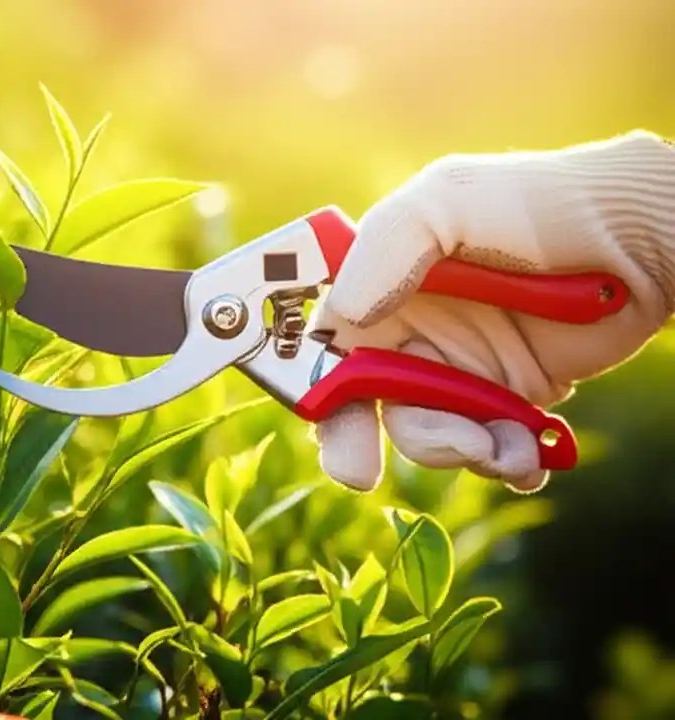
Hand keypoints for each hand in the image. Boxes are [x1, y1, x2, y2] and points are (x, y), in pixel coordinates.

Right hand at [313, 130, 674, 491]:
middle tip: (363, 475)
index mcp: (380, 286)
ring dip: (459, 452)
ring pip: (430, 436)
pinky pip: (492, 449)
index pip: (326, 349)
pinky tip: (529, 456)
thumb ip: (386, 248)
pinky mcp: (513, 397)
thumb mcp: (446, 201)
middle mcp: (413, 331)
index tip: (332, 434)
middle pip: (367, 406)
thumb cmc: (537, 203)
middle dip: (363, 444)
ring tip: (503, 447)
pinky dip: (506, 463)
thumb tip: (345, 313)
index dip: (319, 397)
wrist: (640, 239)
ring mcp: (462, 368)